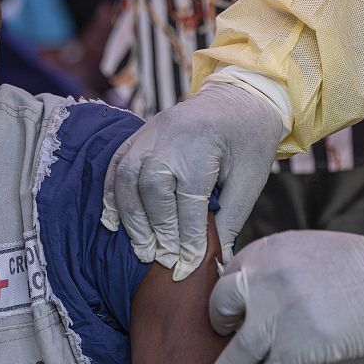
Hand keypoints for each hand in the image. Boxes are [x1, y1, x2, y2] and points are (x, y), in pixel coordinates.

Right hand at [101, 82, 280, 279]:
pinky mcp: (141, 134)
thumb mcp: (250, 181)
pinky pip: (117, 165)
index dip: (186, 240)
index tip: (185, 267)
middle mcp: (169, 139)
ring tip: (140, 247)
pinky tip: (113, 220)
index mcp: (201, 148)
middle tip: (160, 259)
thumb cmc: (250, 139)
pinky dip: (112, 194)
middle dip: (155, 231)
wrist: (242, 96)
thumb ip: (229, 220)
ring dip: (130, 218)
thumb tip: (217, 260)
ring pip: (127, 180)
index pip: (187, 205)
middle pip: (151, 192)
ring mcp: (150, 133)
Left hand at [203, 231, 363, 363]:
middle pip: (222, 306)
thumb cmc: (358, 266)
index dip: (228, 294)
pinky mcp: (298, 347)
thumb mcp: (306, 248)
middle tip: (223, 334)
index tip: (230, 308)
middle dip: (218, 324)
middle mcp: (266, 280)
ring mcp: (279, 316)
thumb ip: (276, 265)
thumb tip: (250, 289)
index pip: (229, 274)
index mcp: (268, 250)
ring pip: (238, 350)